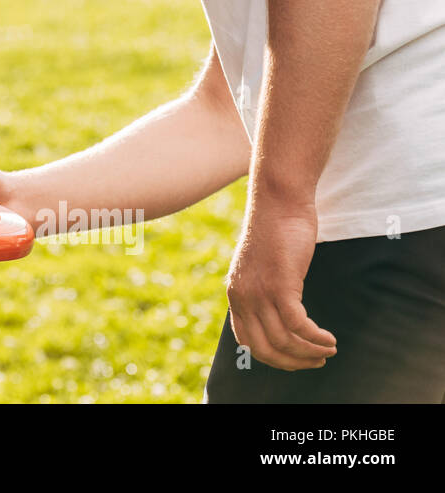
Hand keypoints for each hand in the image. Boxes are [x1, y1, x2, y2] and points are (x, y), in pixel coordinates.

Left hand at [225, 198, 336, 370]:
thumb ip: (263, 289)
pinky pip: (298, 326)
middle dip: (292, 363)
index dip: (272, 358)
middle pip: (264, 349)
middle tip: (316, 362)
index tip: (294, 360)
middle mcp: (242, 297)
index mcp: (235, 294)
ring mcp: (259, 292)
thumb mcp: (261, 266)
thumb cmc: (276, 231)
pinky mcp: (280, 285)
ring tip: (328, 350)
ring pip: (283, 340)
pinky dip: (315, 338)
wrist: (279, 202)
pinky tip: (328, 339)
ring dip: (309, 352)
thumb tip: (279, 314)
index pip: (246, 342)